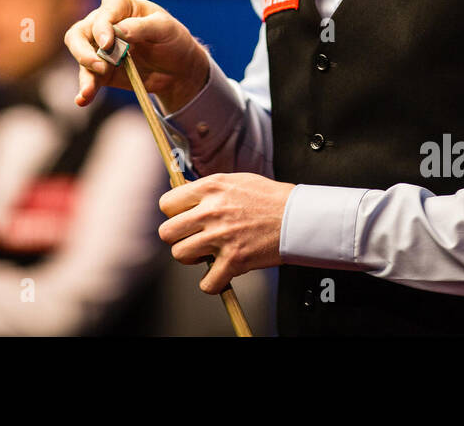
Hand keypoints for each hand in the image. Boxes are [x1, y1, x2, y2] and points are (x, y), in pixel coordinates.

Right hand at [63, 0, 209, 112]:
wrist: (177, 68)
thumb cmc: (172, 39)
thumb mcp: (165, 29)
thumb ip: (142, 27)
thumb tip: (119, 31)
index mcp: (121, 5)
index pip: (105, 10)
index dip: (102, 25)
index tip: (108, 43)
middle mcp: (104, 23)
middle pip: (81, 32)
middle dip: (84, 50)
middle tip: (99, 66)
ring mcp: (99, 48)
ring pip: (81, 56)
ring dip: (85, 72)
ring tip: (89, 89)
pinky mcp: (101, 70)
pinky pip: (89, 78)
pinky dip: (85, 89)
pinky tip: (82, 99)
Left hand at [159, 173, 294, 292]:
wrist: (297, 217)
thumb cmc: (268, 198)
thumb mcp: (233, 181)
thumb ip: (204, 186)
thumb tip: (178, 186)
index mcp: (210, 188)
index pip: (166, 204)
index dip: (173, 213)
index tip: (183, 218)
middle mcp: (212, 211)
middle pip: (167, 232)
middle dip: (177, 237)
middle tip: (193, 238)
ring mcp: (222, 236)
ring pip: (180, 255)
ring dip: (192, 258)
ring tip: (207, 252)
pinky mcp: (235, 260)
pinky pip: (206, 282)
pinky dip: (212, 282)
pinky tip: (220, 272)